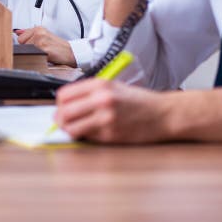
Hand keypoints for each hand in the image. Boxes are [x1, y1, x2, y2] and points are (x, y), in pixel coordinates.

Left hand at [15, 27, 75, 66]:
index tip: (34, 47)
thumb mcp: (44, 36)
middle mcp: (39, 32)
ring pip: (27, 50)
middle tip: (41, 50)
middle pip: (22, 44)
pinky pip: (33, 55)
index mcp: (38, 28)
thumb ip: (30, 34)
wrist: (70, 52)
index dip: (26, 45)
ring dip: (34, 54)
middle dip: (30, 49)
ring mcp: (41, 40)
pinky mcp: (44, 49)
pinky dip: (38, 57)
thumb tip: (17, 32)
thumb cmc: (57, 46)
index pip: (21, 38)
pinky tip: (46, 56)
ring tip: (44, 53)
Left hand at [54, 79, 169, 142]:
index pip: (64, 95)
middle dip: (59, 119)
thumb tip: (65, 105)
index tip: (61, 108)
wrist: (163, 114)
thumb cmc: (138, 101)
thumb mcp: (113, 87)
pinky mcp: (111, 135)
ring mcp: (106, 118)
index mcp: (100, 85)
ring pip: (72, 128)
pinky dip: (85, 136)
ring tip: (74, 129)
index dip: (59, 104)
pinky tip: (91, 132)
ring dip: (69, 130)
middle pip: (64, 112)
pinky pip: (87, 137)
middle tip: (61, 122)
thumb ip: (90, 93)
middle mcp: (101, 100)